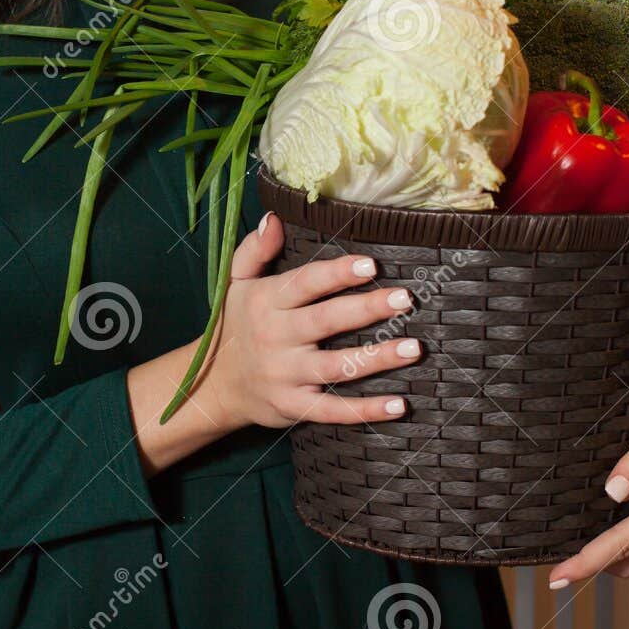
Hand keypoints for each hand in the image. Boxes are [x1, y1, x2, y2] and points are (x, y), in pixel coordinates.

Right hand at [203, 210, 422, 430]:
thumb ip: (255, 250)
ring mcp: (285, 376)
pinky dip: (366, 411)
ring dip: (377, 359)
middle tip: (404, 298)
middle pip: (326, 321)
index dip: (337, 274)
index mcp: (265, 303)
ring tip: (413, 347)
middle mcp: (276, 338)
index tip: (371, 265)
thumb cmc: (236, 325)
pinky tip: (399, 405)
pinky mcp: (294, 407)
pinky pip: (333, 411)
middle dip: (367, 309)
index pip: (305, 284)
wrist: (214, 385)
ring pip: (336, 367)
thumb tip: (273, 217)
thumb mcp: (236, 283)